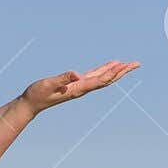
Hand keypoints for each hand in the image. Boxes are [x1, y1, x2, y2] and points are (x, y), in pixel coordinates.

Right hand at [22, 60, 139, 113]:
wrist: (31, 104)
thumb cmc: (38, 94)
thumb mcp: (49, 84)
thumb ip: (62, 79)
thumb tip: (77, 74)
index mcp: (78, 88)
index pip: (100, 80)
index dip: (113, 72)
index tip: (125, 65)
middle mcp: (82, 88)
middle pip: (107, 80)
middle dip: (122, 72)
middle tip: (136, 64)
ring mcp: (80, 87)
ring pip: (103, 78)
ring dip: (116, 71)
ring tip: (128, 64)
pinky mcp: (75, 84)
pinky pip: (95, 76)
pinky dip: (104, 70)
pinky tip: (109, 66)